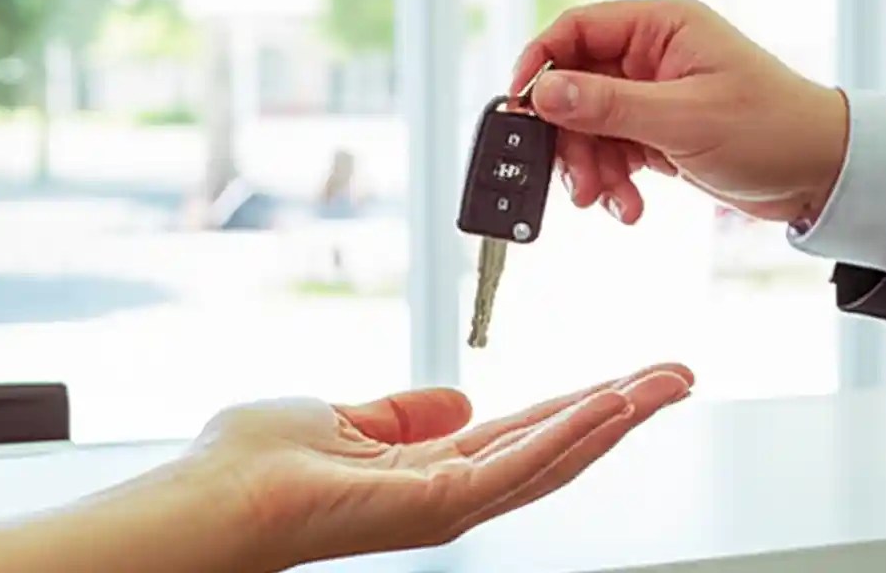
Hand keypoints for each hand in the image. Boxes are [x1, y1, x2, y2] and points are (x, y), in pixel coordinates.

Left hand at [192, 363, 692, 569]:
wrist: (206, 502)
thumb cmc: (250, 465)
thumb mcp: (343, 416)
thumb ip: (404, 411)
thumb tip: (460, 398)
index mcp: (432, 466)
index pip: (527, 431)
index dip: (583, 403)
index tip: (631, 376)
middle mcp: (452, 491)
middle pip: (555, 445)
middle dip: (621, 411)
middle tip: (679, 376)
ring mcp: (449, 505)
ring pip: (553, 458)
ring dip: (615, 418)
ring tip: (665, 382)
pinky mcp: (438, 507)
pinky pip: (520, 467)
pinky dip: (572, 435)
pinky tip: (612, 405)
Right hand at [511, 0, 848, 225]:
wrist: (821, 174)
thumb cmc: (771, 130)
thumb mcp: (684, 119)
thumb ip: (609, 106)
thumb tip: (543, 93)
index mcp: (661, 26)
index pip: (576, 30)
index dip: (540, 65)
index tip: (520, 107)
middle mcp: (652, 55)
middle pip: (575, 86)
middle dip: (569, 138)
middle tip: (574, 180)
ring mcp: (654, 95)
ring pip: (590, 126)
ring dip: (590, 167)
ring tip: (607, 202)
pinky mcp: (660, 132)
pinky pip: (614, 152)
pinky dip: (614, 181)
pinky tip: (629, 206)